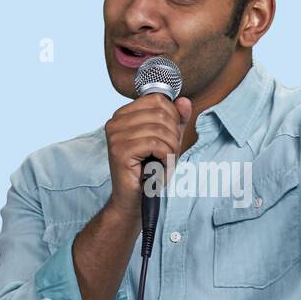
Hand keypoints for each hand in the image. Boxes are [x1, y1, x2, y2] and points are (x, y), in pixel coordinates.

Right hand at [104, 94, 193, 215]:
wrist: (133, 200)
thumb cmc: (149, 170)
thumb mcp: (167, 141)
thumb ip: (176, 120)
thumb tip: (184, 101)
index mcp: (123, 115)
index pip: (156, 99)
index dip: (173, 117)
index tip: (171, 137)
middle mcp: (115, 121)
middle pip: (160, 113)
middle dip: (173, 135)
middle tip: (170, 154)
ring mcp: (115, 136)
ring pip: (159, 130)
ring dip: (171, 149)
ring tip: (165, 163)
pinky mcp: (120, 151)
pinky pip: (155, 144)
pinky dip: (166, 158)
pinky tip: (160, 168)